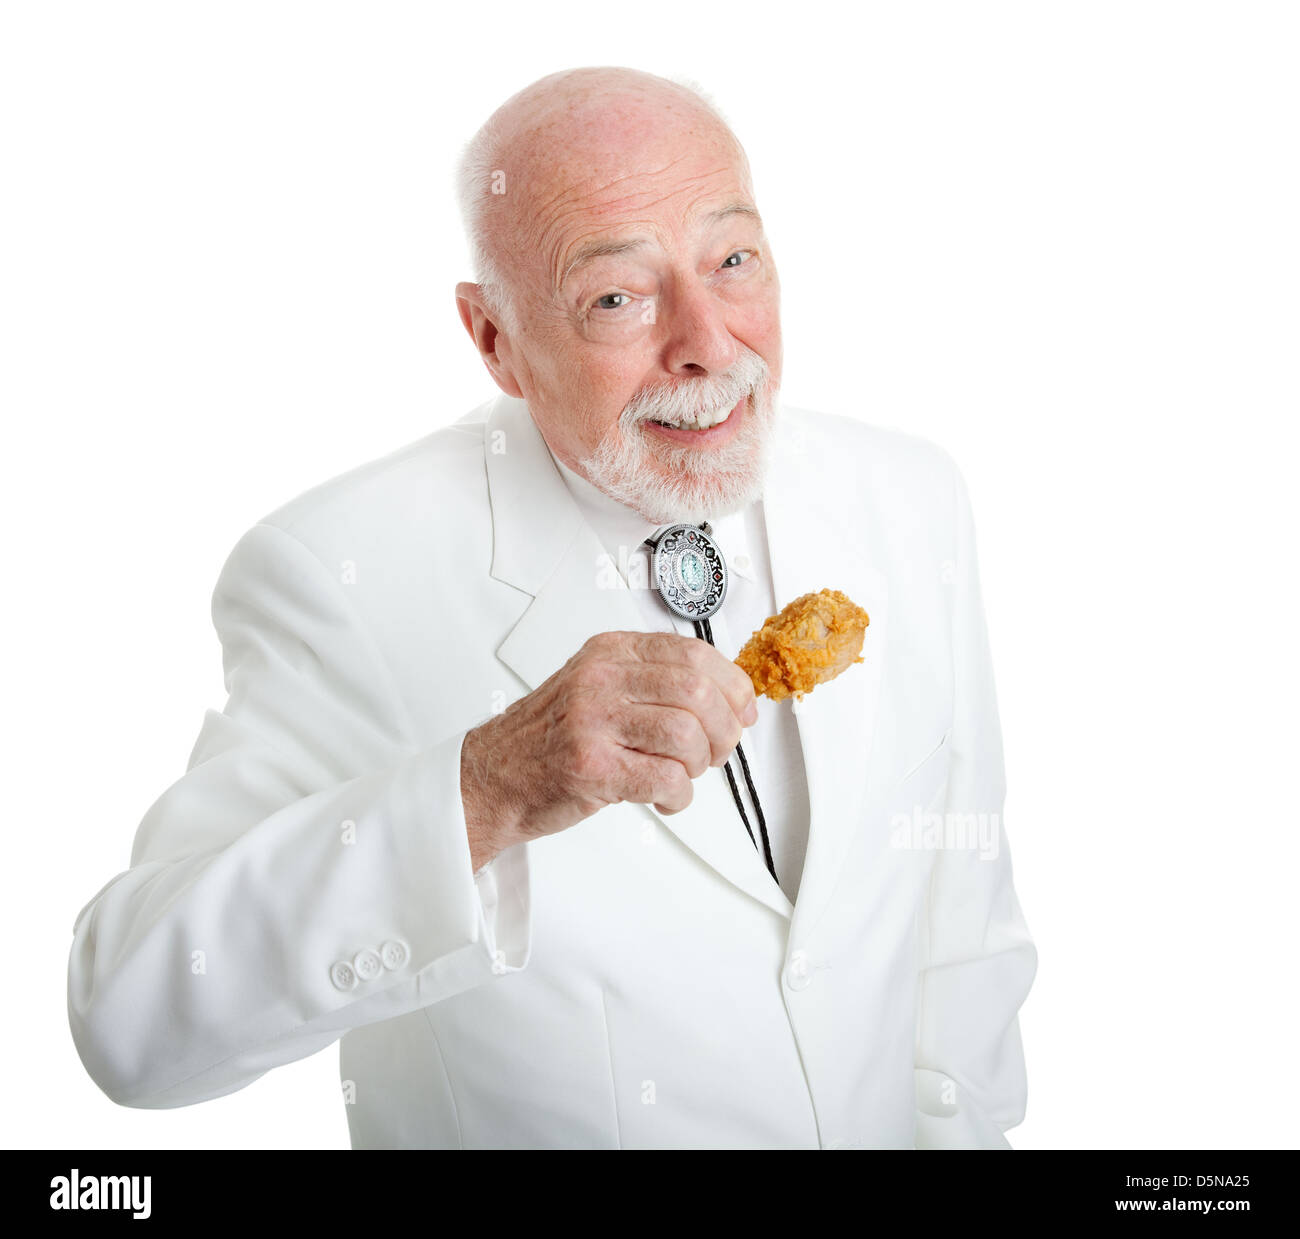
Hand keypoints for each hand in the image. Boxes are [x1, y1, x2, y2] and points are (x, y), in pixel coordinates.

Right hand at [461, 631, 757, 867]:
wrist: (494, 777)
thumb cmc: (552, 737)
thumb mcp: (599, 686)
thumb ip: (655, 683)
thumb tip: (730, 697)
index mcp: (609, 652)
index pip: (693, 654)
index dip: (732, 685)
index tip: (742, 708)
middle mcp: (600, 679)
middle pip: (697, 693)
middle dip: (724, 729)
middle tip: (718, 750)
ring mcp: (592, 722)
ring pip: (686, 736)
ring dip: (699, 765)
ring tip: (682, 774)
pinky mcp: (590, 767)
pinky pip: (665, 780)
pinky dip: (679, 797)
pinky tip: (664, 797)